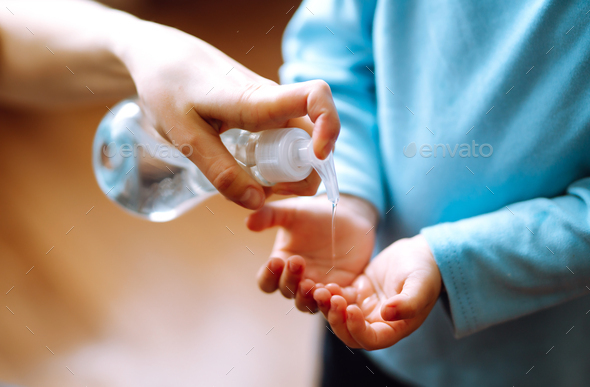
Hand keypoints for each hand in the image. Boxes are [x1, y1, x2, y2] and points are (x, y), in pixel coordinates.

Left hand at [114, 21, 339, 208]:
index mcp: (255, 99)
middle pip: (313, 134)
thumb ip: (221, 172)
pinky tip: (247, 170)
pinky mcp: (261, 111)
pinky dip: (274, 161)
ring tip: (254, 185)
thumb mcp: (186, 138)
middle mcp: (271, 100)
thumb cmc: (167, 88)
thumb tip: (257, 203)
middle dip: (304, 171)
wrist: (160, 55)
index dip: (329, 127)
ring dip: (288, 169)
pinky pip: (282, 138)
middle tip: (270, 192)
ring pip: (298, 140)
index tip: (315, 158)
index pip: (315, 97)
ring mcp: (268, 105)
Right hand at [246, 195, 377, 312]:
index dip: (269, 275)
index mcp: (281, 265)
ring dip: (309, 298)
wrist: (346, 218)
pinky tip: (336, 290)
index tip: (276, 260)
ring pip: (308, 304)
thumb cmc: (313, 215)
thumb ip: (269, 216)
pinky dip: (334, 301)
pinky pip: (335, 303)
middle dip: (291, 280)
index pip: (267, 281)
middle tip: (298, 263)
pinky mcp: (341, 290)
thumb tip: (248, 222)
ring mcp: (318, 287)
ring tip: (316, 286)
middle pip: (288, 292)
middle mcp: (297, 280)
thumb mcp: (291, 212)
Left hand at [314, 235, 440, 349]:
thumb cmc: (426, 271)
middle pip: (349, 333)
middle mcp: (377, 323)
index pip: (371, 340)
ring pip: (339, 317)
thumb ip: (408, 302)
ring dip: (328, 307)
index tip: (350, 309)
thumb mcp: (420, 285)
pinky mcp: (356, 293)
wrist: (420, 253)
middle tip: (331, 298)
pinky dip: (329, 294)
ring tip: (322, 289)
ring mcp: (364, 308)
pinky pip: (337, 299)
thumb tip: (387, 314)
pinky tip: (324, 282)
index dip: (357, 329)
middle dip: (336, 320)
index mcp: (394, 328)